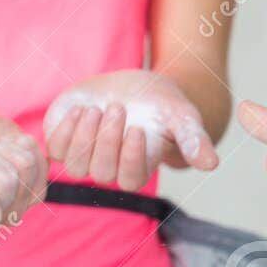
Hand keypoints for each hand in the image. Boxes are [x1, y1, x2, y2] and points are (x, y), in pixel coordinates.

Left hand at [44, 70, 217, 190]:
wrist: (136, 88)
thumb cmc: (162, 106)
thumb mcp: (183, 118)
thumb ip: (194, 140)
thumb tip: (212, 163)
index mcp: (137, 170)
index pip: (130, 179)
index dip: (130, 158)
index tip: (138, 129)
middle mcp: (109, 169)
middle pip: (100, 171)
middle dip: (107, 139)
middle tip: (117, 108)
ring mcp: (84, 156)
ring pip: (75, 163)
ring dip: (83, 136)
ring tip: (96, 108)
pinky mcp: (64, 141)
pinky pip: (54, 148)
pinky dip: (64, 130)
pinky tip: (80, 108)